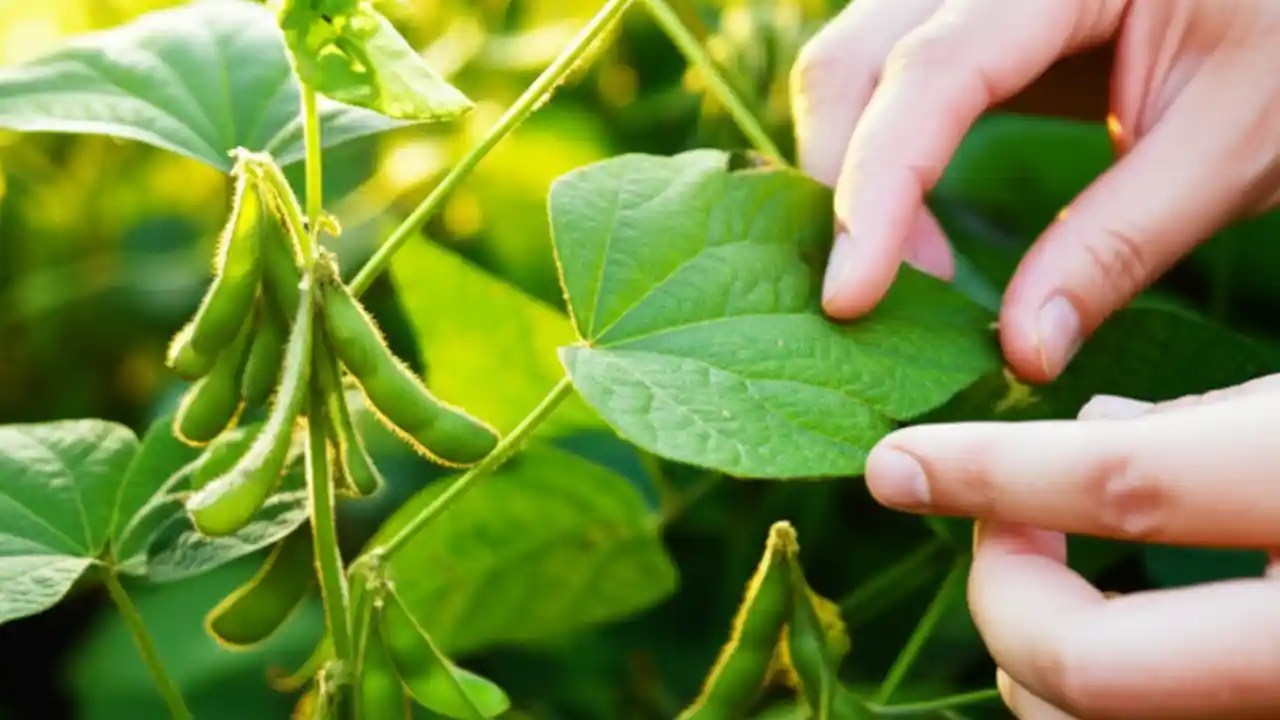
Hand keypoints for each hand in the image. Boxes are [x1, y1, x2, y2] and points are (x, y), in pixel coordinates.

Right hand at [792, 0, 1279, 382]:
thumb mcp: (1229, 148)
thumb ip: (1119, 246)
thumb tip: (1021, 353)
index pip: (933, 71)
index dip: (878, 188)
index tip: (852, 298)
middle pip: (852, 60)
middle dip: (846, 186)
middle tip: (886, 297)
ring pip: (848, 71)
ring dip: (853, 179)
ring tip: (911, 271)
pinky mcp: (965, 28)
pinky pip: (880, 87)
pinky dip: (876, 163)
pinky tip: (913, 231)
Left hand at [865, 376, 1279, 718]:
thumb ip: (1218, 407)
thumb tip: (1099, 424)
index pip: (1123, 487)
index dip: (987, 473)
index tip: (897, 464)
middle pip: (1091, 667)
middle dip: (1002, 602)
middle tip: (1002, 532)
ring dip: (1038, 670)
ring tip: (1056, 592)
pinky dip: (1096, 704)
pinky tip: (1124, 641)